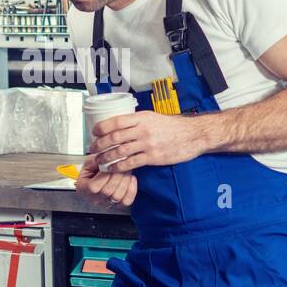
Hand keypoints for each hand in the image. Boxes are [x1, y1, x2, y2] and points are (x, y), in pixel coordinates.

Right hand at [75, 156, 136, 206]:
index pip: (94, 186)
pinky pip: (126, 201)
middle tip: (122, 164)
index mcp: (83, 188)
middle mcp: (94, 199)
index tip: (110, 164)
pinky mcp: (117, 205)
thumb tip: (107, 157)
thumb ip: (96, 160)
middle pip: (108, 191)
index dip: (104, 174)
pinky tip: (130, 179)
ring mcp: (106, 204)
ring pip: (117, 196)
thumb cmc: (93, 171)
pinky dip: (131, 190)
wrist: (97, 177)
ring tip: (125, 170)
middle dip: (117, 175)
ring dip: (125, 180)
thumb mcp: (90, 162)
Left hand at [88, 111, 203, 172]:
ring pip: (120, 151)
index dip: (101, 128)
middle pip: (114, 137)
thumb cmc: (174, 127)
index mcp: (142, 118)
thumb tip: (121, 125)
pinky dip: (118, 167)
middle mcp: (143, 129)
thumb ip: (138, 121)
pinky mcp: (153, 157)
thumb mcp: (154, 117)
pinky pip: (131, 163)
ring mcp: (148, 144)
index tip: (94, 133)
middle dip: (100, 145)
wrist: (193, 135)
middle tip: (92, 149)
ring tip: (99, 161)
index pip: (116, 121)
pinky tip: (112, 169)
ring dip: (106, 158)